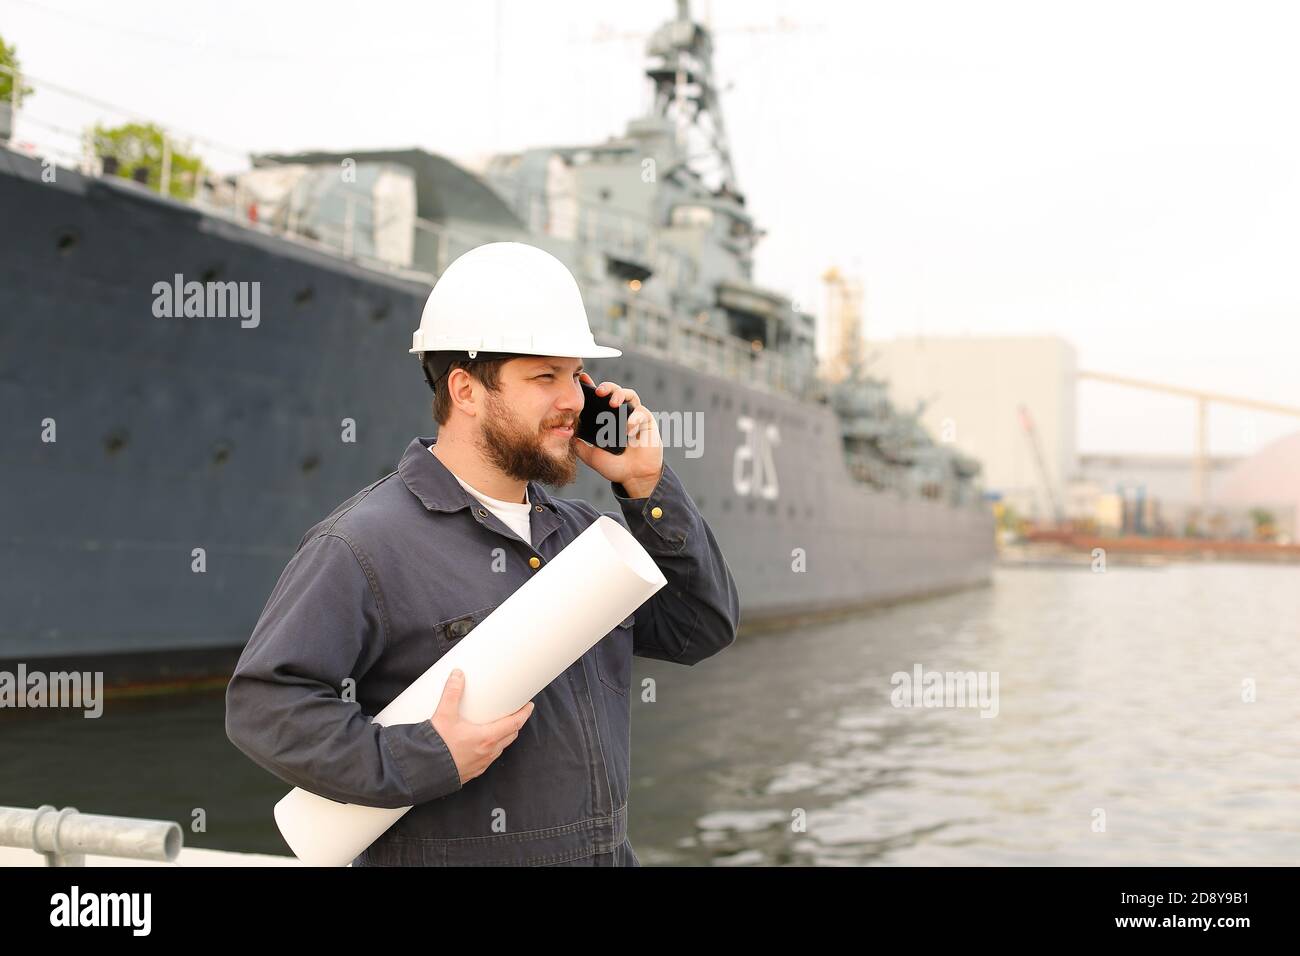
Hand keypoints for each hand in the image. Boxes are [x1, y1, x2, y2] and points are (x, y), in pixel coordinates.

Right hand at [430, 669, 533, 785]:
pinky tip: (484, 743)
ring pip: (500, 748)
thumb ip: (452, 693)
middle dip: (516, 724)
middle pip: (510, 736)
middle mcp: (488, 752)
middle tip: (515, 713)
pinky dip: (493, 748)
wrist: (423, 770)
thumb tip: (458, 674)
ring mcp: (481, 763)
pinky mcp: (473, 772)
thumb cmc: (436, 745)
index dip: (524, 714)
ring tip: (500, 726)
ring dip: (504, 737)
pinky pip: (489, 759)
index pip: (514, 724)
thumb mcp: (444, 715)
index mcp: (487, 737)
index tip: (529, 705)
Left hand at [574, 371, 663, 497]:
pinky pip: (641, 412)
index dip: (591, 387)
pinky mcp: (647, 421)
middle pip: (614, 391)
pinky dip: (634, 419)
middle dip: (607, 387)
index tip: (583, 380)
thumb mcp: (591, 455)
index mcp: (607, 420)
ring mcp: (634, 416)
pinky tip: (628, 431)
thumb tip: (566, 434)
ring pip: (629, 395)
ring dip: (620, 394)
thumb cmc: (615, 466)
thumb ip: (579, 445)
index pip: (599, 399)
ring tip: (613, 403)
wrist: (634, 477)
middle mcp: (620, 415)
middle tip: (599, 392)